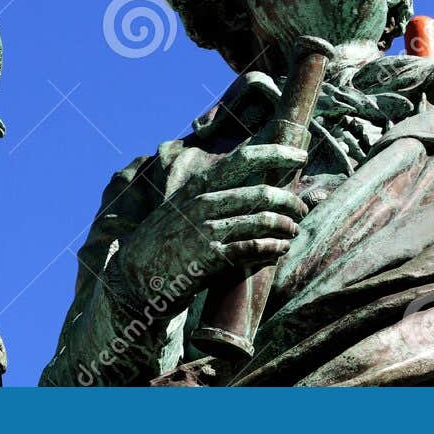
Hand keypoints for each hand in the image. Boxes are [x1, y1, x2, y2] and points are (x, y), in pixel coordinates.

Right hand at [112, 143, 308, 304]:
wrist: (132, 280)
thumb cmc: (164, 243)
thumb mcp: (181, 209)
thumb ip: (213, 197)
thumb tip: (254, 190)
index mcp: (198, 186)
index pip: (243, 159)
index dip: (276, 153)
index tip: (300, 155)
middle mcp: (203, 202)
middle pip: (261, 194)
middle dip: (289, 201)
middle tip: (301, 209)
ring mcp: (206, 230)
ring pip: (262, 220)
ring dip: (286, 226)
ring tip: (293, 232)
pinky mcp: (210, 258)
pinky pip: (253, 248)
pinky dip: (274, 247)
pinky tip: (281, 249)